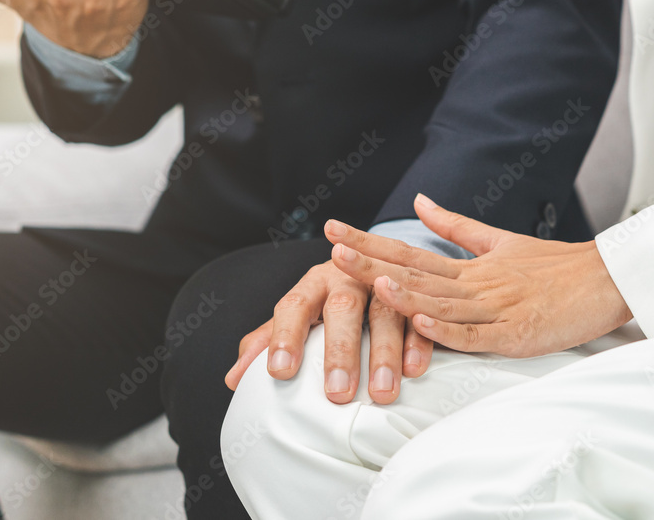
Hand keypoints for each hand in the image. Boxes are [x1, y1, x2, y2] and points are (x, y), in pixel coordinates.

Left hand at [225, 259, 432, 404]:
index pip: (293, 305)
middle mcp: (348, 278)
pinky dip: (417, 342)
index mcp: (312, 283)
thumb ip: (268, 341)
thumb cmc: (328, 300)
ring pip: (386, 312)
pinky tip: (413, 370)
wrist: (377, 258)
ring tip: (381, 393)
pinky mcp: (415, 293)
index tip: (280, 373)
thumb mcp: (299, 312)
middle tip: (337, 393)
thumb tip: (234, 379)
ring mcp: (385, 283)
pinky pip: (420, 315)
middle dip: (340, 350)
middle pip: (342, 308)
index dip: (285, 337)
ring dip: (384, 352)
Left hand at [326, 195, 631, 356]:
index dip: (370, 243)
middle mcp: (478, 284)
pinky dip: (449, 331)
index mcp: (470, 267)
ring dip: (406, 294)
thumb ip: (456, 226)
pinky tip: (423, 323)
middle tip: (335, 250)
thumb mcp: (500, 241)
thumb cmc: (556, 266)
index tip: (334, 231)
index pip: (410, 252)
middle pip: (417, 274)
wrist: (608, 278)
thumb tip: (420, 202)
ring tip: (372, 281)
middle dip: (372, 263)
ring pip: (443, 303)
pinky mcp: (517, 335)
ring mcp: (496, 309)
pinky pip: (477, 335)